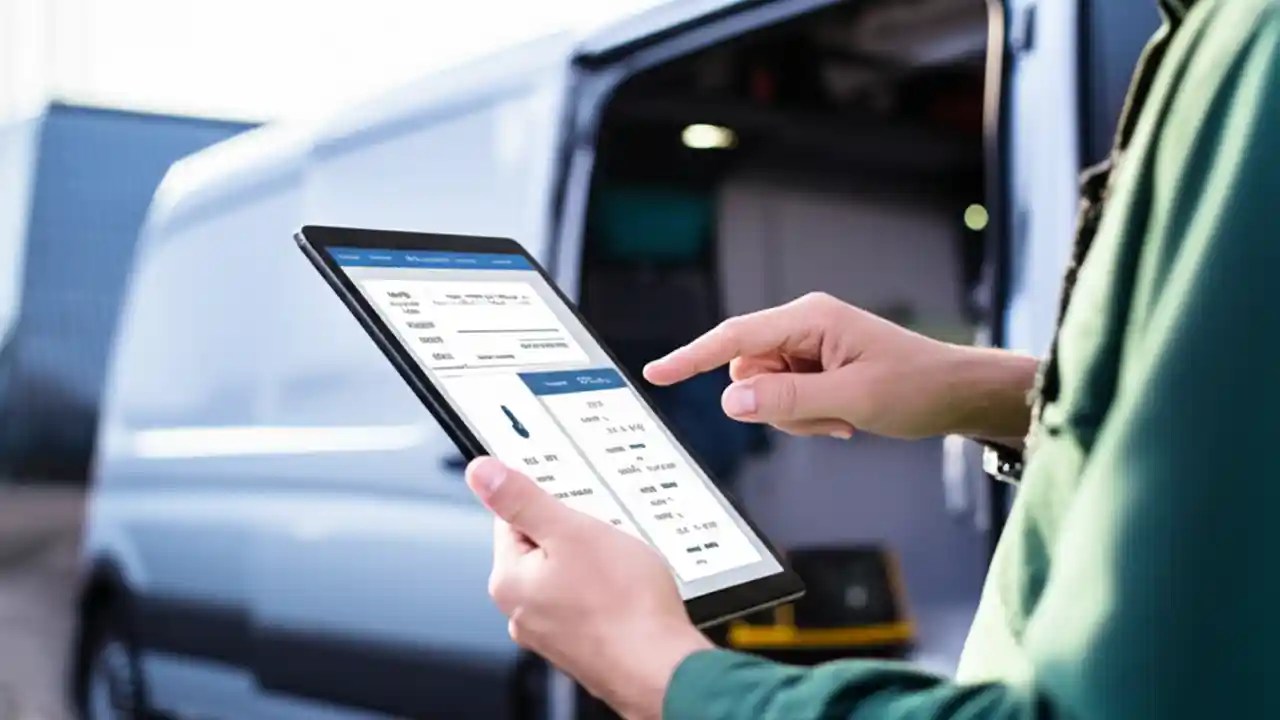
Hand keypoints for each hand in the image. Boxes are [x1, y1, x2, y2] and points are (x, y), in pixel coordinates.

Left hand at [466, 457, 712, 719]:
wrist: (661, 665)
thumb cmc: (624, 605)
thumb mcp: (571, 531)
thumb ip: (522, 499)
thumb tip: (481, 473)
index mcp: (509, 581)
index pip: (512, 520)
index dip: (548, 504)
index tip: (574, 505)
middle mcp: (522, 611)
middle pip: (541, 548)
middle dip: (574, 535)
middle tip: (604, 536)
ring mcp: (552, 632)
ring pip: (568, 575)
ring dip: (593, 563)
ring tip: (621, 566)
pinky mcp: (581, 644)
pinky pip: (587, 601)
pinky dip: (605, 592)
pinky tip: (627, 592)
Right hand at [644, 292, 1036, 440]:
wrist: (956, 393)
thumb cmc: (916, 386)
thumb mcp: (852, 398)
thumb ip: (788, 399)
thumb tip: (732, 401)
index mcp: (809, 318)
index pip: (735, 338)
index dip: (692, 357)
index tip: (657, 373)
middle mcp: (804, 325)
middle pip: (749, 371)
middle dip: (776, 405)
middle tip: (826, 417)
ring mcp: (810, 346)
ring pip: (765, 390)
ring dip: (796, 416)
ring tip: (842, 417)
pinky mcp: (816, 366)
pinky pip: (786, 398)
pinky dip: (809, 417)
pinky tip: (845, 418)